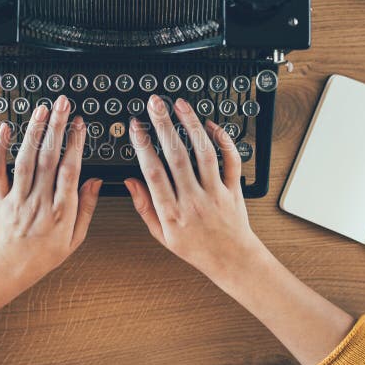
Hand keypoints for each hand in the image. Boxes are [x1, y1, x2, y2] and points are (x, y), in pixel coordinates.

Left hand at [0, 94, 101, 288]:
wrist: (8, 268)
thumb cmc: (43, 255)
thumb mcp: (75, 238)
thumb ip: (86, 208)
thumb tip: (97, 182)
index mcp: (61, 211)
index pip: (70, 171)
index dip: (76, 145)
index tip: (81, 124)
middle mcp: (39, 201)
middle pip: (49, 158)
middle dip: (58, 128)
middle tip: (63, 104)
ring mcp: (17, 198)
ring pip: (25, 160)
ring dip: (34, 132)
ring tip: (42, 109)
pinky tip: (5, 128)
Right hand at [124, 95, 261, 285]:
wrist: (232, 260)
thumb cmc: (196, 248)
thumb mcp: (162, 234)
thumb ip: (144, 207)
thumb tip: (130, 182)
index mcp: (171, 212)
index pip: (153, 172)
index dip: (142, 146)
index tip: (135, 126)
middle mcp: (193, 200)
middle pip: (176, 156)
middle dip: (163, 125)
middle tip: (155, 103)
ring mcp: (215, 193)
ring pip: (203, 153)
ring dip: (191, 125)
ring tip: (180, 105)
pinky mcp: (234, 189)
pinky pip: (231, 160)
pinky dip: (223, 140)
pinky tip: (211, 124)